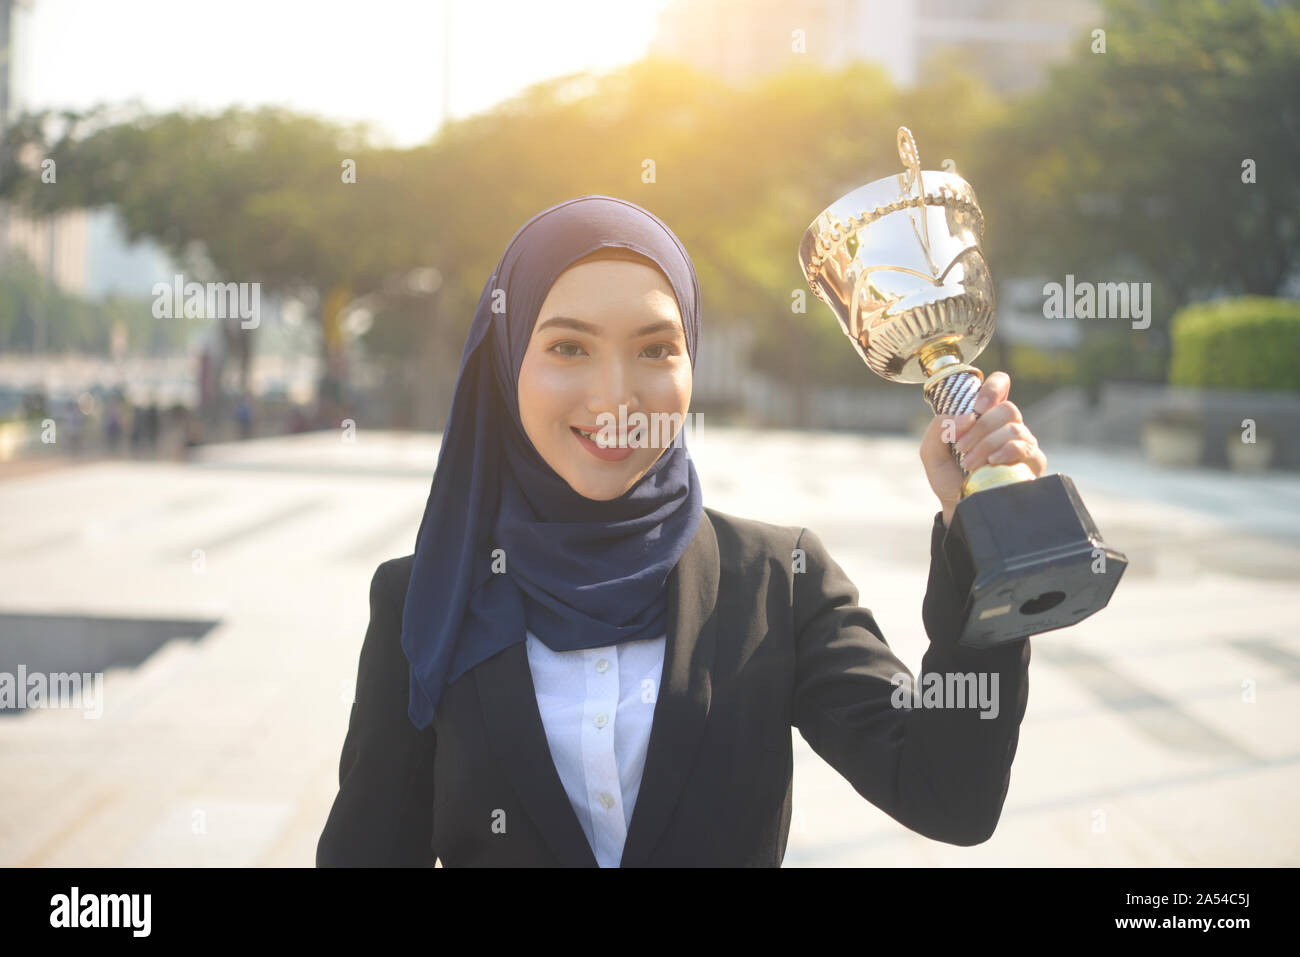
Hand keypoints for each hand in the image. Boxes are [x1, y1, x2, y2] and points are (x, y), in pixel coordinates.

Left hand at [919, 371, 1047, 527]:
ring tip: (969, 463)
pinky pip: (1026, 448)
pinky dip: (1006, 452)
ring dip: (986, 444)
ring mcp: (1023, 442)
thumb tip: (966, 417)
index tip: (976, 407)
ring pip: (1013, 428)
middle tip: (961, 447)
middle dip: (980, 427)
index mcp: (986, 415)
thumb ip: (939, 428)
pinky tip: (991, 463)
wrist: (958, 507)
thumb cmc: (948, 476)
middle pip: (1007, 408)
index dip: (992, 388)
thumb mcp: (932, 451)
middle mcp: (1007, 425)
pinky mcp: (1033, 462)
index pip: (1000, 385)